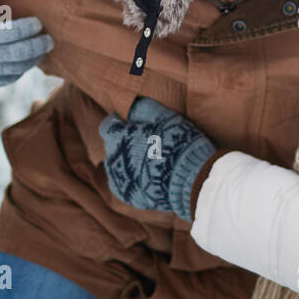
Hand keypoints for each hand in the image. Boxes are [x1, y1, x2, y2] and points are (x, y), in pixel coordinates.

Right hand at [0, 16, 52, 91]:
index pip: (10, 33)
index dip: (27, 28)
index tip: (37, 22)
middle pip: (20, 52)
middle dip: (38, 45)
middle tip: (48, 38)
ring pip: (19, 66)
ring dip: (34, 58)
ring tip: (43, 48)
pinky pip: (11, 76)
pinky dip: (23, 68)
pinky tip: (30, 60)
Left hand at [99, 97, 216, 220]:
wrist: (190, 180)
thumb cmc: (178, 143)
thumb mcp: (165, 116)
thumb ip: (145, 107)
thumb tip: (133, 103)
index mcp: (118, 137)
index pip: (108, 125)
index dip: (119, 122)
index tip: (132, 122)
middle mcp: (112, 159)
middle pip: (113, 146)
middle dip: (125, 141)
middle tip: (147, 141)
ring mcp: (118, 179)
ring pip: (118, 165)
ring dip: (128, 160)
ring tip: (150, 160)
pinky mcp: (127, 196)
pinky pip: (125, 182)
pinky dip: (134, 178)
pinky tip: (150, 175)